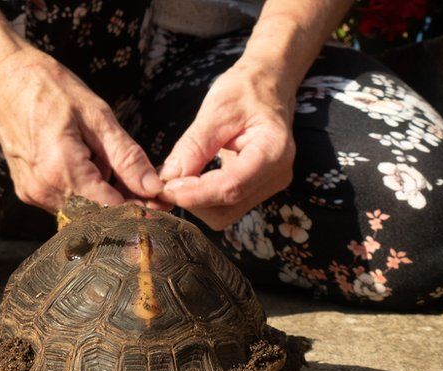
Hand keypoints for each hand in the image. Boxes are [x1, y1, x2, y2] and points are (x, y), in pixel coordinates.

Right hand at [0, 49, 163, 211]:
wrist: (2, 77)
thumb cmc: (50, 89)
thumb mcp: (98, 117)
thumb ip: (127, 158)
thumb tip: (153, 188)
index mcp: (62, 171)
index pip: (110, 210)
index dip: (139, 208)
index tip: (160, 201)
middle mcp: (43, 190)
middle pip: (96, 215)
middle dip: (122, 202)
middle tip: (140, 181)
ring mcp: (32, 193)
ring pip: (82, 211)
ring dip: (101, 195)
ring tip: (103, 161)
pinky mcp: (28, 191)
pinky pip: (66, 202)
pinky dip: (83, 190)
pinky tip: (85, 164)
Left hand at [157, 62, 296, 229]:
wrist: (268, 85)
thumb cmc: (246, 89)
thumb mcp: (217, 110)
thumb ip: (194, 146)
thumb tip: (168, 178)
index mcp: (273, 151)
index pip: (231, 187)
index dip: (195, 193)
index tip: (166, 187)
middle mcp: (277, 175)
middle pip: (227, 207)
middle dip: (193, 200)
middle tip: (165, 180)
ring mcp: (268, 185)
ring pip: (225, 213)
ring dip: (195, 201)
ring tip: (176, 177)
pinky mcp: (257, 189)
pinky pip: (226, 205)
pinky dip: (203, 198)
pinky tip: (189, 179)